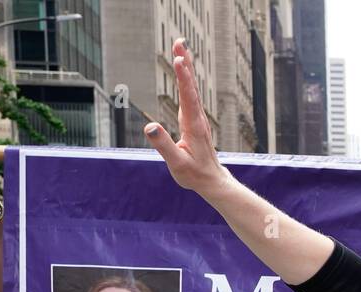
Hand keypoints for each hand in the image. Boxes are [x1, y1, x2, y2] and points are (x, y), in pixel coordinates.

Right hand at [145, 39, 229, 196]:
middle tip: (179, 42)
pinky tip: (183, 68)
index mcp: (194, 126)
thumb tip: (149, 128)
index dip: (183, 79)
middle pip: (191, 87)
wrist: (212, 180)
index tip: (178, 61)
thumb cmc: (194, 174)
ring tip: (180, 47)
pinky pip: (190, 93)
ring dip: (186, 66)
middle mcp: (198, 118)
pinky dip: (186, 78)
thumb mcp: (177, 164)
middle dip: (185, 64)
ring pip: (191, 87)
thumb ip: (164, 146)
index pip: (188, 98)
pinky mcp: (194, 118)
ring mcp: (197, 117)